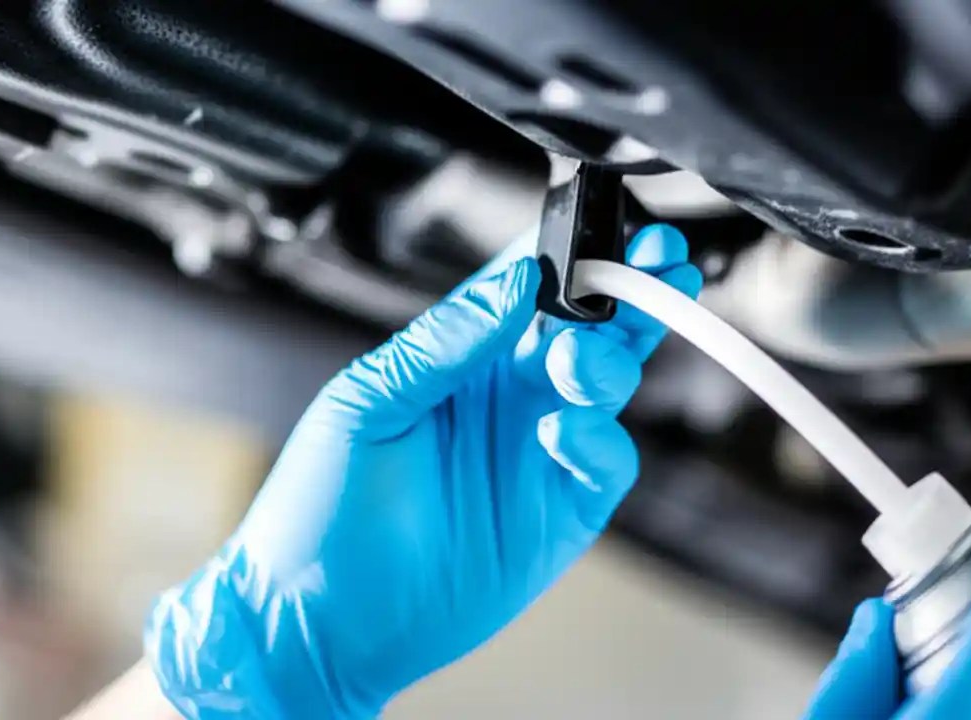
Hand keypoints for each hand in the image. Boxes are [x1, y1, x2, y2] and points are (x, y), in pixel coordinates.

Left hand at [144, 225, 701, 718]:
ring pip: (607, 387)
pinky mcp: (560, 514)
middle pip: (587, 328)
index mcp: (459, 358)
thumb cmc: (320, 506)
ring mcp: (537, 454)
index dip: (568, 251)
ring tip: (579, 359)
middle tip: (655, 262)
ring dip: (610, 360)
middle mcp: (506, 397)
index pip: (527, 287)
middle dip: (626, 292)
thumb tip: (514, 283)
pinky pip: (606, 464)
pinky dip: (599, 442)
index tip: (603, 223)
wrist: (316, 620)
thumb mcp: (367, 403)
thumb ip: (444, 342)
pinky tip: (561, 434)